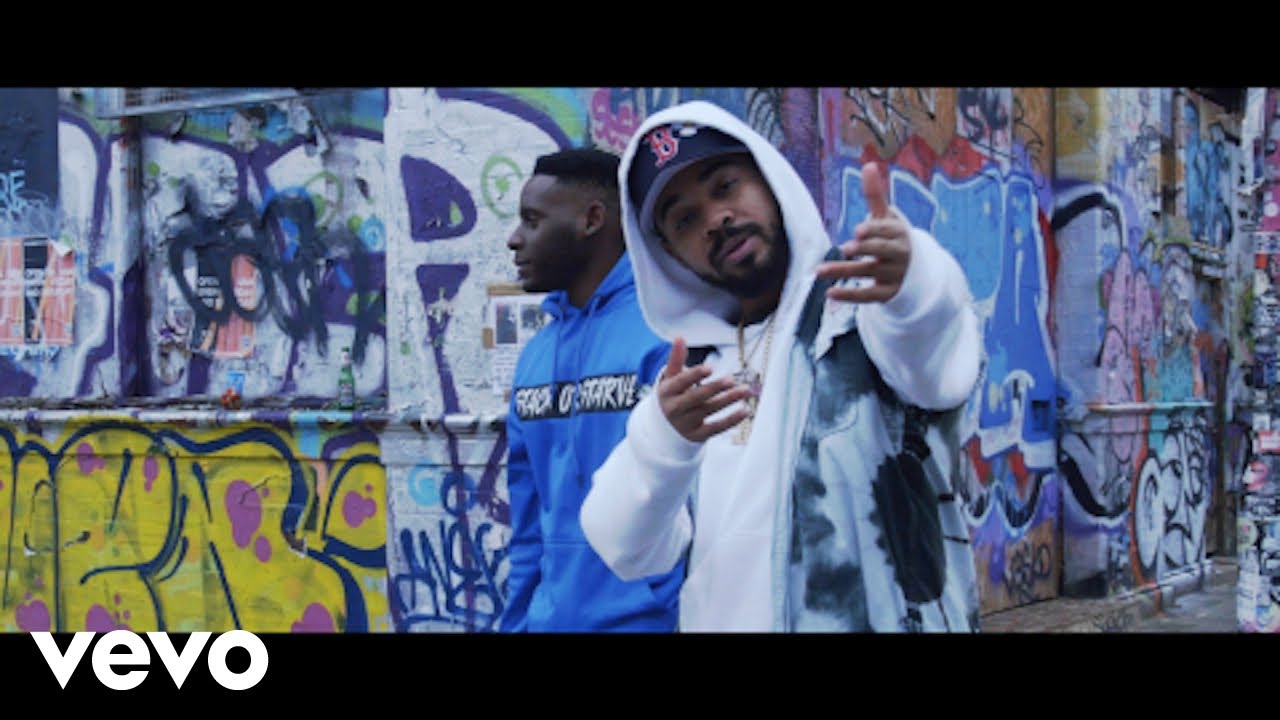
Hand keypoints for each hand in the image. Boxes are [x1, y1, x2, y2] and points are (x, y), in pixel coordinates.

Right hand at [657, 336, 752, 442]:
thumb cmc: (671, 396)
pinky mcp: (698, 435)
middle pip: (696, 397)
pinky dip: (732, 420)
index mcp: (667, 392)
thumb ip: (676, 359)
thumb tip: (679, 337)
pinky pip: (716, 428)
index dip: (695, 375)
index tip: (710, 368)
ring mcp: (686, 424)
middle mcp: (675, 409)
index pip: (681, 382)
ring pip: (709, 410)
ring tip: (745, 390)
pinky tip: (745, 410)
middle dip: (714, 388)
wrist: (663, 428)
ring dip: (728, 400)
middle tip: (731, 380)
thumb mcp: (670, 378)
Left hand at [815, 161, 911, 302]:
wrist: (915, 271)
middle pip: (882, 252)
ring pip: (868, 273)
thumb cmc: (893, 238)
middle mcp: (898, 255)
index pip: (887, 231)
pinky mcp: (887, 293)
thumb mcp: (887, 218)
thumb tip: (868, 164)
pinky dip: (850, 296)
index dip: (874, 231)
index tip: (858, 230)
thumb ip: (876, 195)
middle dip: (866, 249)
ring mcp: (893, 275)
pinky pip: (868, 296)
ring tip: (820, 270)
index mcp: (899, 233)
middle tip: (846, 248)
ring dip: (845, 272)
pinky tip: (829, 294)